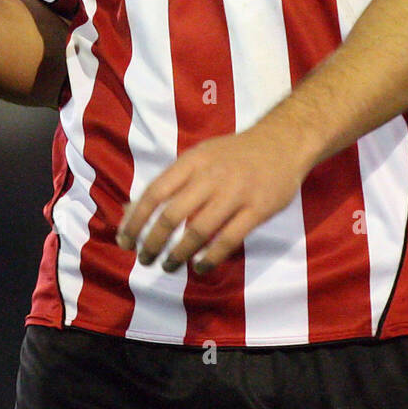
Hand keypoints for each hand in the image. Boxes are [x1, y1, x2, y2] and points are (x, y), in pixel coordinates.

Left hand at [115, 121, 309, 274]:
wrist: (283, 141)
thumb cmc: (233, 154)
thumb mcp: (199, 157)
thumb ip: (168, 183)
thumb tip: (128, 211)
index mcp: (193, 161)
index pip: (155, 192)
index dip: (136, 220)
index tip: (124, 241)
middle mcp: (211, 175)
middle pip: (172, 215)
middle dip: (153, 242)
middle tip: (144, 259)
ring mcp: (236, 192)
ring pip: (198, 231)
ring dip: (178, 254)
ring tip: (168, 266)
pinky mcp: (258, 209)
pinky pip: (229, 240)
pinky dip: (210, 258)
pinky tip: (199, 267)